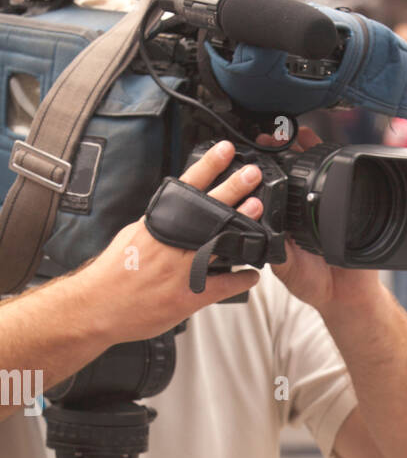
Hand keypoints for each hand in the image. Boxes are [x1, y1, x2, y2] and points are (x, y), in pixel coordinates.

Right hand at [73, 141, 265, 344]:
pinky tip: (252, 274)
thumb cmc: (113, 275)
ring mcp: (180, 270)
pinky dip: (239, 280)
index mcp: (157, 226)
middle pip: (207, 211)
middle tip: (251, 175)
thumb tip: (173, 211)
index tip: (225, 151)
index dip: (207, 167)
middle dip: (232, 189)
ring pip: (217, 242)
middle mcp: (170, 244)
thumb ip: (158, 225)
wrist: (98, 306)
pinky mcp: (187, 297)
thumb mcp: (132, 237)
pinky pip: (221, 286)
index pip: (185, 189)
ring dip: (241, 226)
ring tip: (257, 209)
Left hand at [258, 127, 383, 316]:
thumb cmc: (316, 284)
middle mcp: (303, 210)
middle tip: (265, 138)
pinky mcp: (348, 203)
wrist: (349, 296)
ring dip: (300, 148)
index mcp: (285, 221)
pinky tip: (315, 141)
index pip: (271, 190)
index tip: (250, 157)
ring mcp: (325, 205)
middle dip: (278, 153)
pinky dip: (327, 154)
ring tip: (288, 133)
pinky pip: (336, 173)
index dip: (260, 174)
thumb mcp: (288, 269)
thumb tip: (262, 231)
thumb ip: (276, 251)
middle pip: (290, 172)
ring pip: (312, 168)